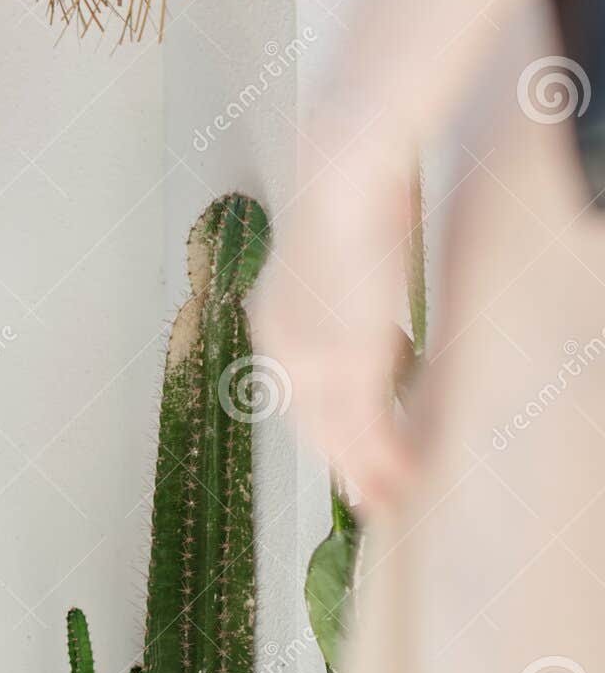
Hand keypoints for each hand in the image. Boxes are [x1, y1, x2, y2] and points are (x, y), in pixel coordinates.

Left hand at [248, 112, 417, 508]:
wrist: (345, 174)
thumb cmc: (353, 200)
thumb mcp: (344, 260)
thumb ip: (348, 298)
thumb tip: (368, 314)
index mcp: (272, 320)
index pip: (297, 391)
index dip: (324, 429)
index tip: (345, 457)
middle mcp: (280, 343)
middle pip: (309, 421)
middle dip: (341, 462)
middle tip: (371, 498)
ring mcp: (310, 352)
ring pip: (336, 429)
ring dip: (365, 469)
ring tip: (390, 498)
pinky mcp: (345, 352)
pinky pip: (362, 419)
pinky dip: (381, 452)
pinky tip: (400, 473)